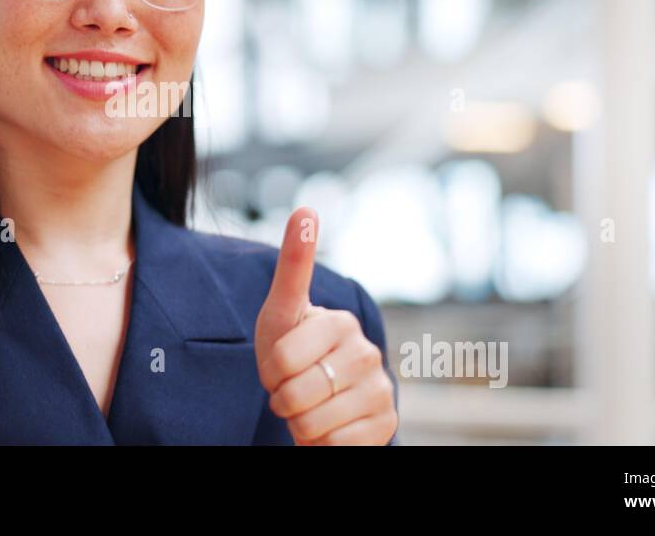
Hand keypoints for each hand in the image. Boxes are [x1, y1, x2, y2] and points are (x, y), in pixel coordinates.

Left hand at [254, 208, 397, 445]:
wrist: (317, 395)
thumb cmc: (293, 349)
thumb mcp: (282, 311)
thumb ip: (294, 264)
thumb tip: (306, 208)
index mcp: (339, 323)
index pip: (281, 360)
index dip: (268, 370)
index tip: (277, 364)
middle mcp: (367, 353)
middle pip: (297, 394)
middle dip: (282, 398)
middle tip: (291, 387)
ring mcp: (381, 390)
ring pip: (314, 424)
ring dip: (299, 424)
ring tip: (307, 407)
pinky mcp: (386, 425)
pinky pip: (336, 446)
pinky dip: (321, 444)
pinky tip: (328, 426)